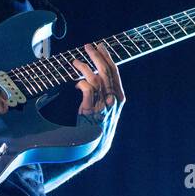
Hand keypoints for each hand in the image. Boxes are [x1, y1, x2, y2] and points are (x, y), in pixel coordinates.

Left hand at [72, 42, 124, 157]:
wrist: (93, 149)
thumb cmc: (96, 129)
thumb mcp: (102, 110)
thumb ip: (101, 95)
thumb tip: (89, 78)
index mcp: (118, 99)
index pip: (114, 72)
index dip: (107, 57)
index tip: (101, 46)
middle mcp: (112, 101)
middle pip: (106, 72)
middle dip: (97, 56)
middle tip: (88, 46)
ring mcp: (102, 106)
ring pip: (96, 79)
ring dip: (85, 67)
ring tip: (76, 61)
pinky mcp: (91, 111)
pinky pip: (88, 89)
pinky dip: (81, 82)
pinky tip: (76, 82)